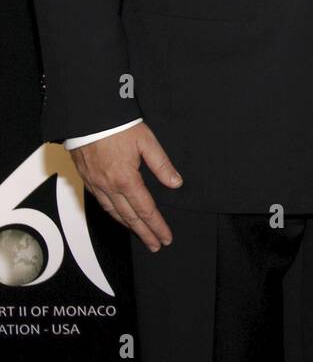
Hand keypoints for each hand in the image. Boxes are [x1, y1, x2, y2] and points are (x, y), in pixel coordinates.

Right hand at [69, 123, 182, 250]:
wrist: (88, 116)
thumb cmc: (117, 126)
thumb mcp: (146, 141)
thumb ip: (162, 164)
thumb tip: (175, 183)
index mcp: (126, 179)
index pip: (146, 210)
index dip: (157, 226)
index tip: (165, 238)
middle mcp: (109, 186)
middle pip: (129, 217)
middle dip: (144, 233)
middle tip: (155, 245)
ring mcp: (96, 184)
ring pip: (113, 212)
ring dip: (128, 226)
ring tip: (140, 234)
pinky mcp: (87, 179)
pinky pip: (101, 203)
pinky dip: (113, 214)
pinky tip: (119, 215)